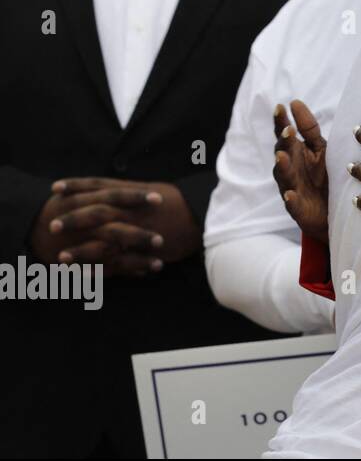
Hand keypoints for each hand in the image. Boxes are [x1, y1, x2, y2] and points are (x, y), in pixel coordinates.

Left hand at [32, 178, 197, 276]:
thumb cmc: (185, 204)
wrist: (209, 216)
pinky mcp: (146, 247)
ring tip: (60, 257)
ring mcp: (139, 227)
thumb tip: (120, 193)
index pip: (99, 185)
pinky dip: (100, 267)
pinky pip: (119, 258)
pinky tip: (85, 275)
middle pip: (96, 210)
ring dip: (81, 248)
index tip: (55, 187)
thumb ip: (136, 194)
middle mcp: (133, 208)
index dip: (76, 186)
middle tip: (51, 225)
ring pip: (103, 237)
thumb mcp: (158, 192)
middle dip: (72, 218)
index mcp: (134, 192)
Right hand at [273, 100, 328, 242]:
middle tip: (288, 130)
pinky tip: (290, 195)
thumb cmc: (326, 175)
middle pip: (282, 153)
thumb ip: (308, 128)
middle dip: (283, 142)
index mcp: (296, 153)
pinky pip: (292, 205)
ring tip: (282, 157)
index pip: (285, 135)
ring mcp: (292, 189)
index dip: (281, 122)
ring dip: (282, 167)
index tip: (280, 107)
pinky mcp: (298, 209)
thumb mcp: (321, 149)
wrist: (335, 212)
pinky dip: (290, 200)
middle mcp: (291, 169)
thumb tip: (294, 102)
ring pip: (284, 177)